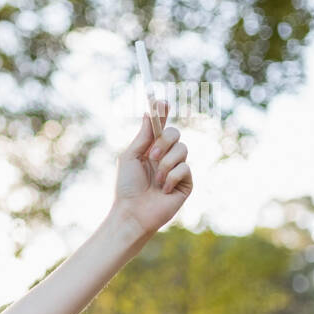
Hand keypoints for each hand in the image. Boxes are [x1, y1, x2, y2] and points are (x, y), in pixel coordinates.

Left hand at [111, 99, 192, 237]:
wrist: (132, 212)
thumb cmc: (126, 186)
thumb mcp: (131, 156)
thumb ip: (143, 135)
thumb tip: (149, 111)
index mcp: (151, 149)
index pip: (161, 127)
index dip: (162, 113)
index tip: (161, 101)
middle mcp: (166, 156)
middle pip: (176, 133)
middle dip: (164, 142)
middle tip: (151, 155)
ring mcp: (178, 169)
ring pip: (182, 149)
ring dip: (165, 164)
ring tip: (155, 180)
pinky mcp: (186, 183)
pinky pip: (185, 168)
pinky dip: (171, 177)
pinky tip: (162, 190)